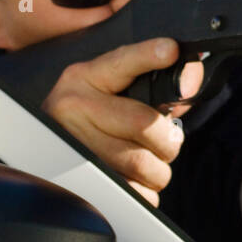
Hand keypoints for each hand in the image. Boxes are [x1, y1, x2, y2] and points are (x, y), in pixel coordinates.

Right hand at [41, 38, 203, 205]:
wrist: (48, 146)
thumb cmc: (93, 116)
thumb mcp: (113, 91)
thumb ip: (156, 85)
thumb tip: (192, 76)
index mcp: (86, 77)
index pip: (122, 62)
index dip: (148, 55)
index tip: (170, 49)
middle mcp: (74, 105)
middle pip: (143, 123)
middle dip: (168, 140)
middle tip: (168, 142)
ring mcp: (73, 142)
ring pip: (140, 163)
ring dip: (158, 171)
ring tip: (151, 164)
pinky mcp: (79, 177)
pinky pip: (133, 192)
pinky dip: (146, 192)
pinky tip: (136, 181)